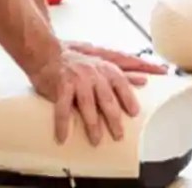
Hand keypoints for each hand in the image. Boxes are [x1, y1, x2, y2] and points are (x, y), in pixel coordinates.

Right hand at [27, 45, 164, 145]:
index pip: (122, 81)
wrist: (46, 52)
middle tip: (118, 135)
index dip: (129, 97)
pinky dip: (63, 124)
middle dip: (114, 118)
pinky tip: (63, 137)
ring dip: (93, 125)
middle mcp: (94, 72)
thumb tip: (144, 80)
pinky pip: (63, 108)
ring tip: (96, 140)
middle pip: (107, 98)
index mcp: (105, 66)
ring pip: (88, 105)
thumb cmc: (75, 57)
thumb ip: (123, 71)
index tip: (135, 113)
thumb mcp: (103, 60)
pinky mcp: (61, 85)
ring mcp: (78, 79)